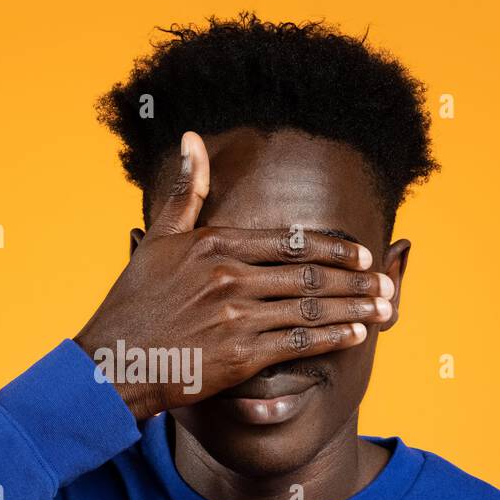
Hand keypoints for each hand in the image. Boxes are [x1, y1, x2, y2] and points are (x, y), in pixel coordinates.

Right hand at [75, 131, 394, 419]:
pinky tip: (356, 335)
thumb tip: (191, 138)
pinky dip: (332, 338)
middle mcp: (230, 277)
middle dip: (356, 281)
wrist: (114, 362)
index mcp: (215, 245)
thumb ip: (186, 192)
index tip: (362, 254)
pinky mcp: (239, 355)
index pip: (290, 241)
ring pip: (311, 307)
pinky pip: (298, 343)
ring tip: (384, 309)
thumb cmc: (134, 302)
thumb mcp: (157, 240)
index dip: (334, 248)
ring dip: (354, 308)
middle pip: (309, 274)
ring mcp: (236, 316)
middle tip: (385, 284)